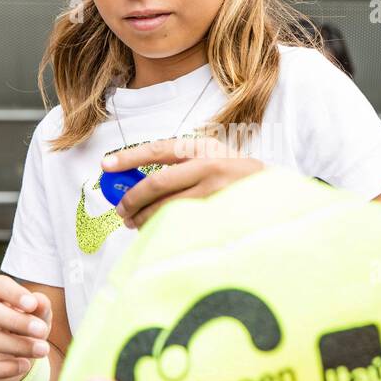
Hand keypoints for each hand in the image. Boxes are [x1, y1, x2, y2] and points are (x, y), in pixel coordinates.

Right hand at [0, 275, 51, 380]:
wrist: (17, 357)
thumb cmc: (27, 328)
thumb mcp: (39, 316)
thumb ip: (41, 307)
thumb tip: (39, 302)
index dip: (13, 293)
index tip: (32, 304)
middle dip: (15, 321)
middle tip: (41, 330)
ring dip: (16, 345)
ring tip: (42, 350)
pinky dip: (4, 368)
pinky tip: (25, 365)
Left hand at [103, 137, 264, 228]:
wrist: (275, 196)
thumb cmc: (235, 178)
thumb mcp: (212, 159)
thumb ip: (180, 166)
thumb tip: (136, 183)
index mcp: (202, 149)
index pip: (157, 150)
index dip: (128, 158)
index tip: (105, 166)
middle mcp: (209, 167)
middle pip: (157, 183)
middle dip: (132, 199)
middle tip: (120, 210)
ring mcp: (216, 193)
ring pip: (167, 208)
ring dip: (144, 218)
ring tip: (134, 223)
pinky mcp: (219, 216)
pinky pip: (181, 225)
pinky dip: (163, 229)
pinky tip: (155, 231)